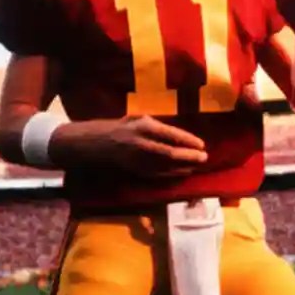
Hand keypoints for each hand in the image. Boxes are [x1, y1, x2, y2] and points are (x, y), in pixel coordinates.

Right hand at [51, 115, 207, 177]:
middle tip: (204, 158)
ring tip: (195, 167)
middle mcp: (141, 142)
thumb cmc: (116, 128)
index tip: (202, 145)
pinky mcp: (132, 170)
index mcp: (143, 125)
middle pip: (171, 153)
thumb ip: (155, 127)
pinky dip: (170, 175)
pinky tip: (180, 174)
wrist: (90, 142)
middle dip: (189, 157)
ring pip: (165, 166)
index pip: (172, 135)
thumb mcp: (135, 120)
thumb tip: (179, 136)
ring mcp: (136, 159)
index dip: (189, 141)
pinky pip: (156, 175)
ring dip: (182, 168)